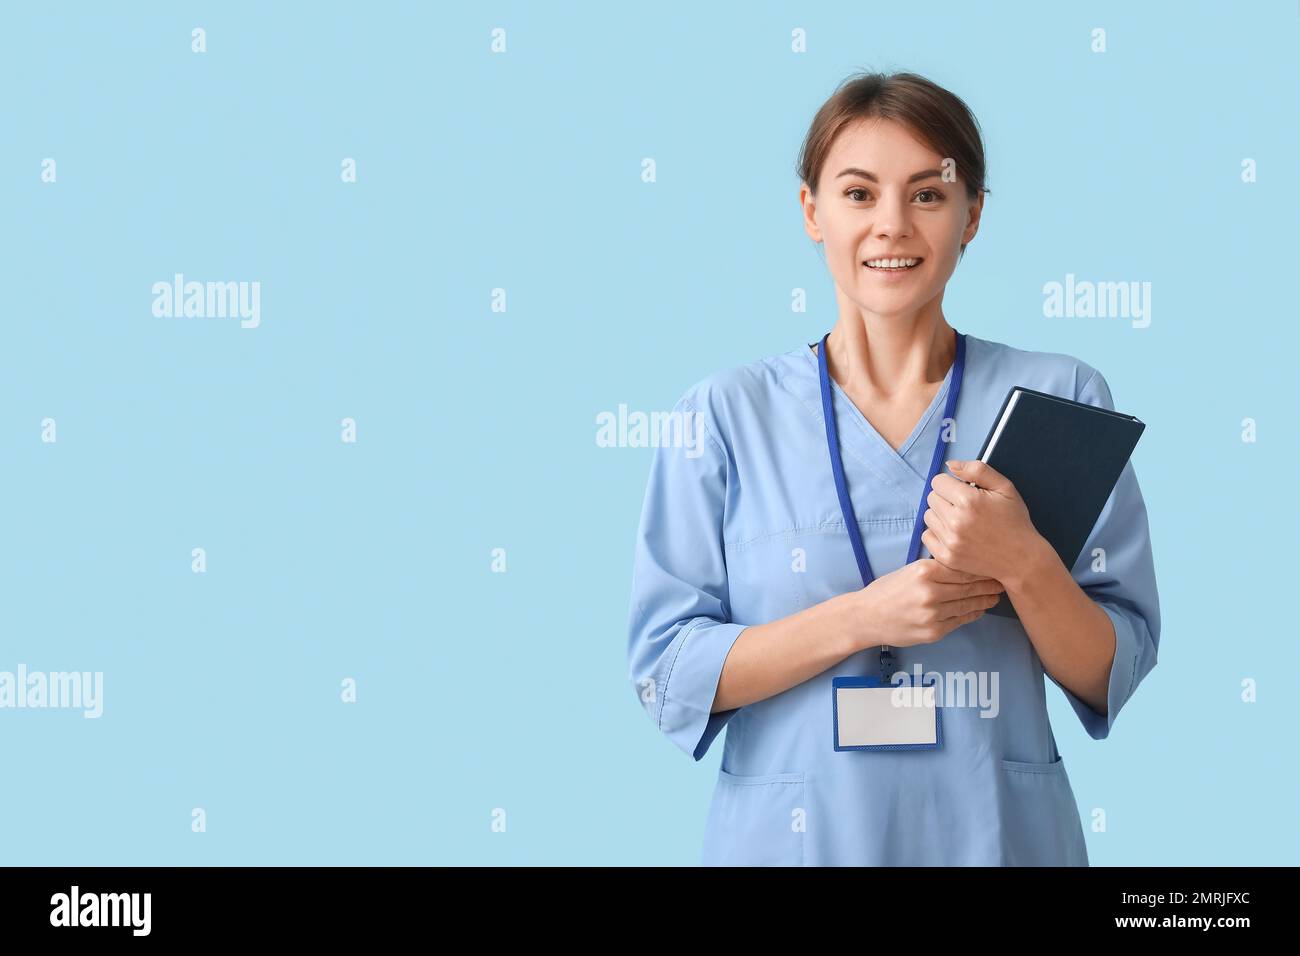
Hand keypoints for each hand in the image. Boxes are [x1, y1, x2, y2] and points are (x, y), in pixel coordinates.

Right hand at [853, 558, 1004, 650]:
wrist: (867, 617)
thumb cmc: (887, 590)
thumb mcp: (909, 571)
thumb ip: (936, 569)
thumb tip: (965, 565)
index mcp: (924, 572)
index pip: (962, 569)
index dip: (981, 569)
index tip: (994, 566)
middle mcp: (930, 592)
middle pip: (969, 587)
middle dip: (988, 584)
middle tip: (1002, 580)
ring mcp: (933, 614)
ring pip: (968, 605)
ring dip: (985, 600)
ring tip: (996, 596)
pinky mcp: (934, 631)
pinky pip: (960, 621)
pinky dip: (973, 614)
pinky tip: (980, 609)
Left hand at [921, 459, 1042, 584]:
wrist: (1021, 558)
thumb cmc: (1014, 521)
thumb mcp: (1004, 487)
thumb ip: (977, 470)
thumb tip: (950, 465)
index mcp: (969, 500)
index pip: (937, 481)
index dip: (951, 484)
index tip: (963, 491)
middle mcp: (956, 521)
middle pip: (931, 498)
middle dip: (945, 498)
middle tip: (964, 507)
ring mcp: (950, 541)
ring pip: (928, 516)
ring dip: (940, 515)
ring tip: (961, 520)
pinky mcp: (946, 557)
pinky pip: (927, 537)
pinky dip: (937, 534)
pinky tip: (955, 534)